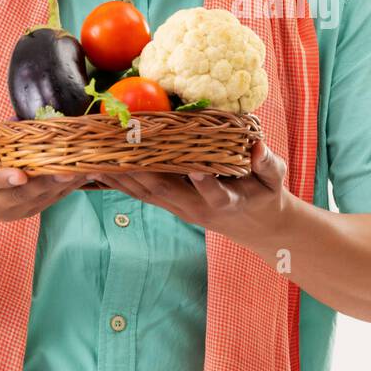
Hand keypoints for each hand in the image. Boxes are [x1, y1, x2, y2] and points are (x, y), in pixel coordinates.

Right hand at [0, 123, 95, 224]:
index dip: (3, 178)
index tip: (20, 175)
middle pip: (19, 194)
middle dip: (45, 183)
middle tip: (67, 170)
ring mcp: (10, 210)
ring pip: (38, 199)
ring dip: (63, 185)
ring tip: (86, 169)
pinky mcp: (27, 212)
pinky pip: (49, 201)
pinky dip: (68, 189)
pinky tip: (85, 174)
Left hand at [93, 140, 291, 247]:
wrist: (254, 224)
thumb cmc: (265, 195)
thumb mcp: (275, 180)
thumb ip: (268, 164)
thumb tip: (258, 146)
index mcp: (226, 200)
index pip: (213, 193)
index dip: (204, 182)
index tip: (195, 167)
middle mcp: (196, 207)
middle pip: (164, 190)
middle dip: (140, 170)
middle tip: (119, 147)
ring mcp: (179, 208)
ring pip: (145, 193)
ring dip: (119, 176)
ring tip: (94, 158)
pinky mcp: (169, 205)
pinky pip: (140, 194)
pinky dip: (118, 182)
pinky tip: (95, 171)